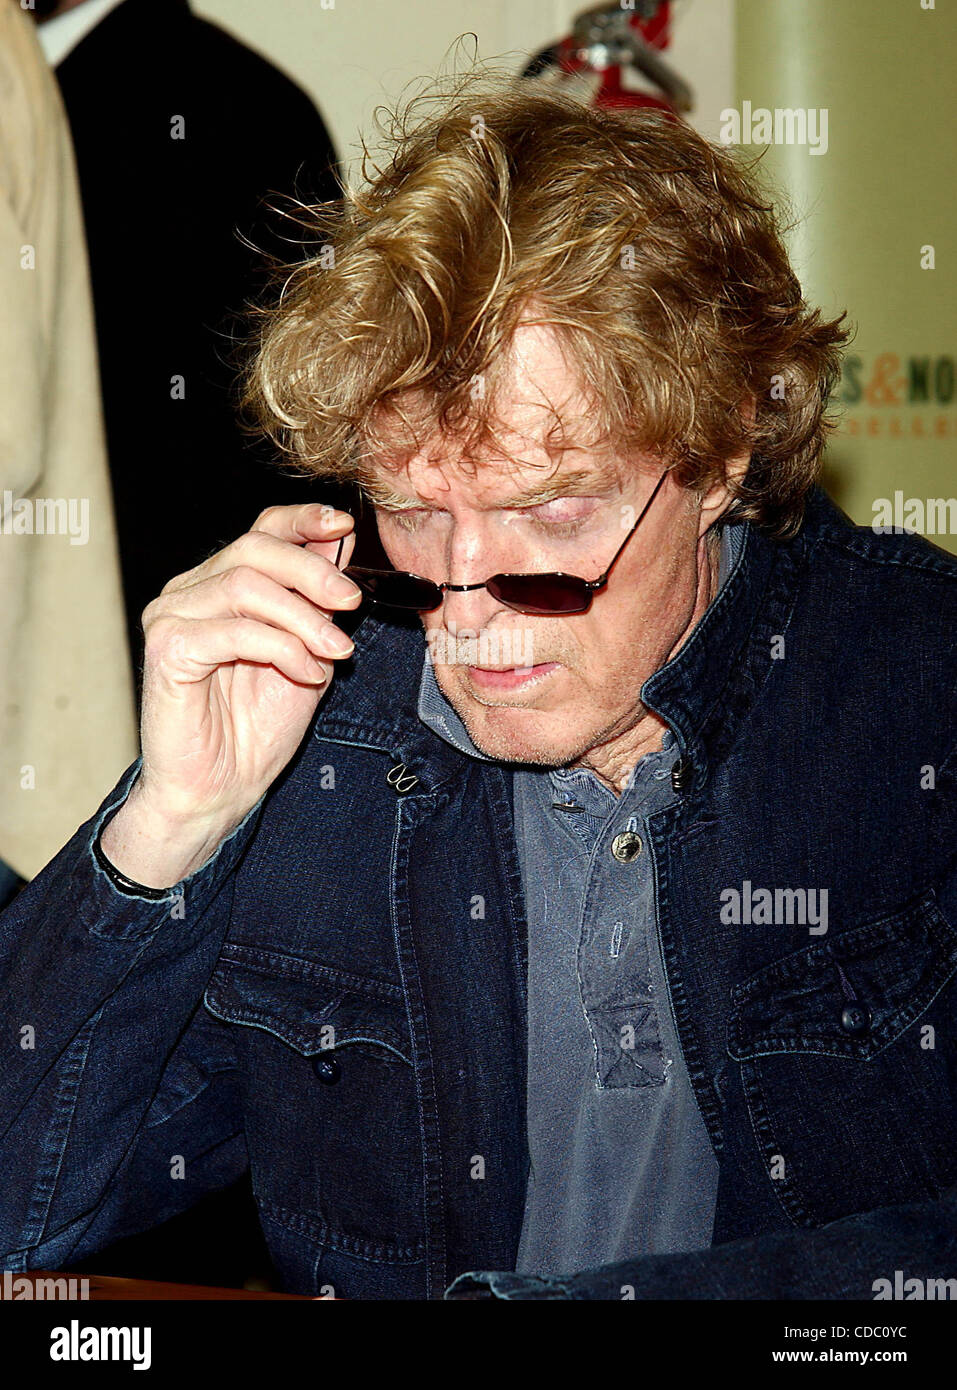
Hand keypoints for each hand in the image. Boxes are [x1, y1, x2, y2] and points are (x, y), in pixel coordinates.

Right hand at [101, 503, 361, 886]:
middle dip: (313, 573)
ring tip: (335, 652)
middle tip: (351, 602)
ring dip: (303, 618)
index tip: (345, 525)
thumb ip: (317, 604)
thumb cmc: (257, 728)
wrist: (220, 789)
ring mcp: (173, 616)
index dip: (304, 521)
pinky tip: (305, 674)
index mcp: (223, 585)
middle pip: (256, 549)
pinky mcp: (167, 648)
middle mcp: (191, 591)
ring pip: (246, 585)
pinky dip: (281, 648)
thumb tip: (341, 545)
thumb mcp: (307, 654)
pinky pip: (233, 630)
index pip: (262, 531)